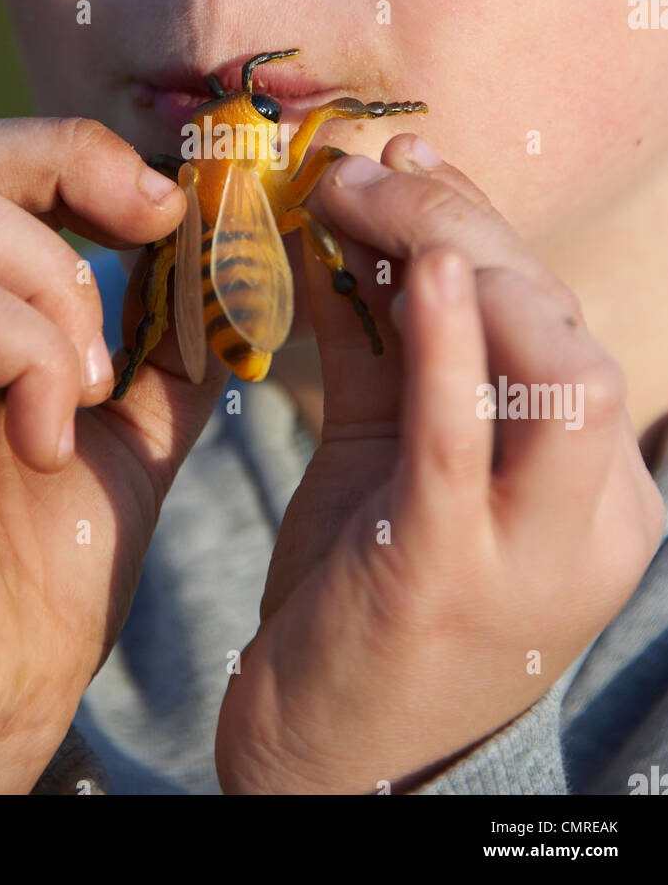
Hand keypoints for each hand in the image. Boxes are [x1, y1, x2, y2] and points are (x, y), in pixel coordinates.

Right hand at [0, 118, 225, 792]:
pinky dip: (34, 357)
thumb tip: (230, 268)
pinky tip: (53, 438)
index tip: (176, 208)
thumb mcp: (128, 438)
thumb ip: (167, 351)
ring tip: (94, 382)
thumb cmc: (36, 578)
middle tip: (156, 223)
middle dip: (74, 164)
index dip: (88, 158)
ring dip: (60, 283)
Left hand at [215, 134, 664, 793]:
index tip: (409, 164)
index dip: (486, 226)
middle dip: (468, 225)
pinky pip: (464, 440)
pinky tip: (416, 263)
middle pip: (562, 326)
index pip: (559, 320)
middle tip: (371, 169)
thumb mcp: (387, 451)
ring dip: (465, 257)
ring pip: (553, 371)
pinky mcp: (450, 576)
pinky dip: (446, 343)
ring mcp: (533, 552)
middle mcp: (591, 517)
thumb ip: (385, 341)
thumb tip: (354, 216)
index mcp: (591, 485)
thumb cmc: (363, 589)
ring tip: (379, 194)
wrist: (324, 751)